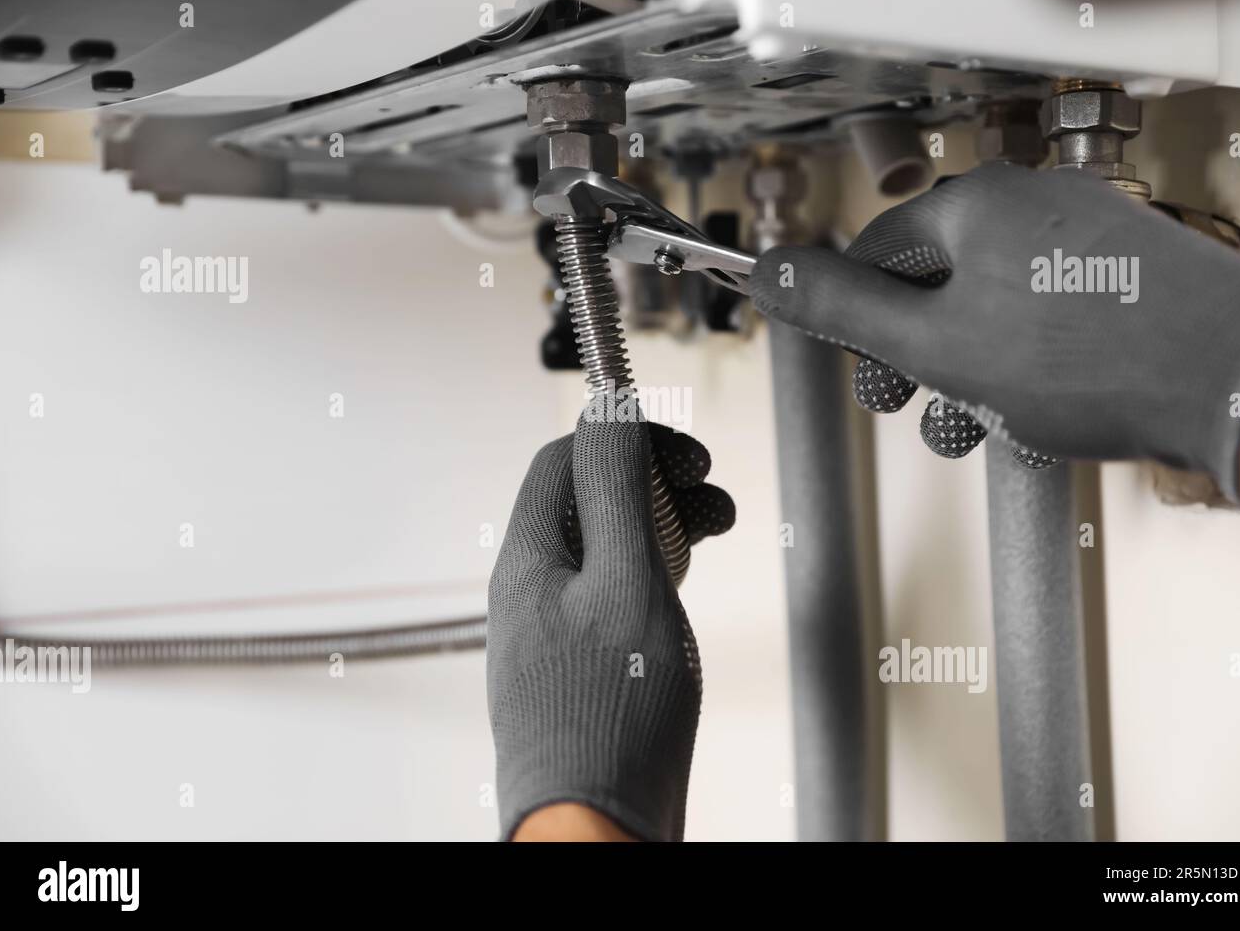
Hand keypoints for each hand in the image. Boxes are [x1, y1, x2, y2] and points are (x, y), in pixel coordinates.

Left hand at [486, 402, 733, 840]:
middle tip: (706, 491)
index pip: (567, 458)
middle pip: (586, 498)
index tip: (684, 454)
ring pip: (602, 545)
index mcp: (529, 558)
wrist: (595, 826)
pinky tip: (678, 585)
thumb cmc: (608, 722)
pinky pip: (608, 592)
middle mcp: (531, 589)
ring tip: (710, 530)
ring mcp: (551, 629)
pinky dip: (649, 571)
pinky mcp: (576, 664)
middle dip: (653, 480)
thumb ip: (616, 492)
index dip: (629, 438)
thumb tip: (607, 413)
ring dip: (658, 523)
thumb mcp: (626, 582)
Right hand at [748, 163, 1239, 502]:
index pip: (875, 253)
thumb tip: (770, 273)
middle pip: (934, 280)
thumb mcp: (931, 344)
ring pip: (991, 305)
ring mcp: (1084, 235)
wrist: (1223, 379)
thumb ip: (842, 309)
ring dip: (965, 370)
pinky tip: (1032, 409)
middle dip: (912, 355)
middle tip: (906, 401)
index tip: (853, 359)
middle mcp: (1031, 204)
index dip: (854, 319)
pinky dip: (1024, 362)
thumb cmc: (1090, 359)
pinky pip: (1045, 313)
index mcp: (974, 204)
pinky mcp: (1123, 273)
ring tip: (973, 423)